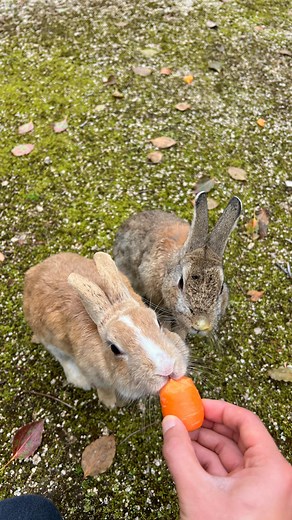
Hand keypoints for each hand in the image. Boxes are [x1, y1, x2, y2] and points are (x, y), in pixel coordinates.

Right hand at [162, 399, 291, 519]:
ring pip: (230, 455)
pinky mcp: (247, 502)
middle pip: (237, 437)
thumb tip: (170, 424)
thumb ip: (179, 453)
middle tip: (183, 417)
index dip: (219, 409)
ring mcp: (260, 490)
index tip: (197, 403)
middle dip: (207, 426)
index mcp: (271, 469)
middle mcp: (270, 476)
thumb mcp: (197, 492)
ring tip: (179, 434)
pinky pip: (227, 473)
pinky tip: (185, 454)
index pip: (246, 422)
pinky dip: (206, 463)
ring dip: (203, 444)